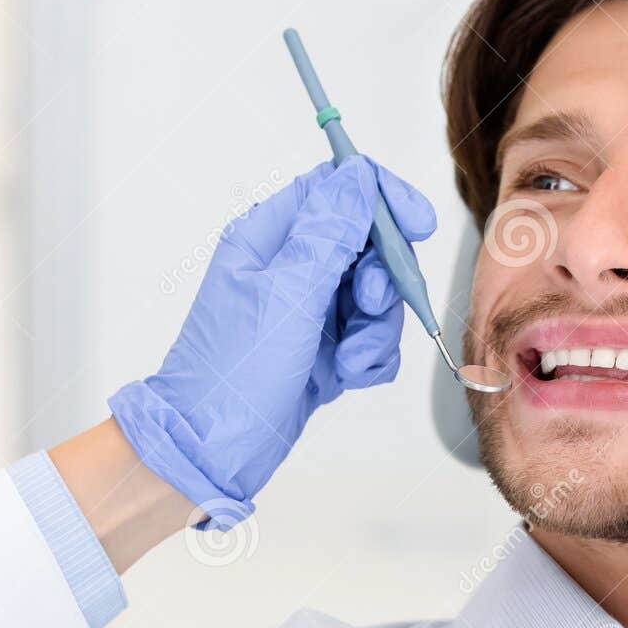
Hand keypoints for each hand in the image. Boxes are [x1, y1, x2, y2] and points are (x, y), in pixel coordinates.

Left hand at [108, 156, 435, 527]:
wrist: (210, 450)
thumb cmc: (231, 372)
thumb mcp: (286, 295)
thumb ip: (328, 233)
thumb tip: (358, 176)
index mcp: (268, 237)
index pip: (336, 188)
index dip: (382, 199)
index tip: (418, 226)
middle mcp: (289, 267)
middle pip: (367, 244)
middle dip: (380, 279)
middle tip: (365, 307)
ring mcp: (307, 310)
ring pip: (375, 297)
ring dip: (375, 330)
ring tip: (350, 360)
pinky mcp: (323, 350)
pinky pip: (371, 338)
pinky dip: (371, 358)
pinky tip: (348, 377)